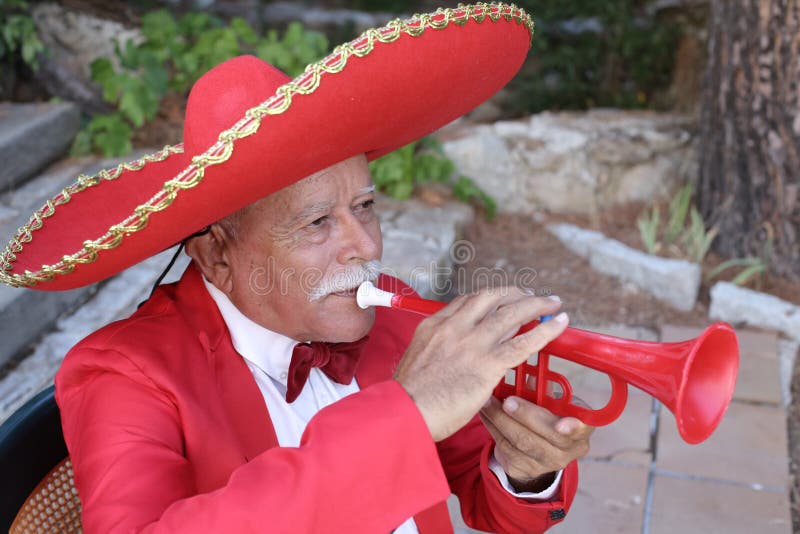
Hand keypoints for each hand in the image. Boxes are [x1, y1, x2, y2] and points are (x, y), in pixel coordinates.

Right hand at [394, 287, 566, 441]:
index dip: (490, 298)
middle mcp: (454, 327)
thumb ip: (433, 353)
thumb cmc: (406, 398)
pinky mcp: (487, 364)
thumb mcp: (414, 363)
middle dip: (515, 293)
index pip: (467, 301)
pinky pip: (523, 342)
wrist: (404, 412)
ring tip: (552, 303)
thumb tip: (445, 359)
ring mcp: (472, 343)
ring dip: (536, 304)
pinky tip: (559, 325)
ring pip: (511, 313)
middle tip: (531, 296)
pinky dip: (545, 330)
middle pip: (491, 298)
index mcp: (434, 326)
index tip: (503, 300)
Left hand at [479, 395, 593, 489]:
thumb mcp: (551, 402)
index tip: (560, 424)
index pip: (582, 430)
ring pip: (520, 442)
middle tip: (508, 401)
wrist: (536, 448)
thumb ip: (544, 391)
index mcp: (581, 430)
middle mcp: (567, 452)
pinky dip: (493, 427)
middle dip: (524, 416)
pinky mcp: (522, 469)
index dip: (573, 428)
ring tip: (488, 402)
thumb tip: (528, 376)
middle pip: (546, 436)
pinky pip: (505, 447)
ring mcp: (545, 464)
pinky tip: (486, 413)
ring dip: (500, 419)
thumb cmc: (546, 416)